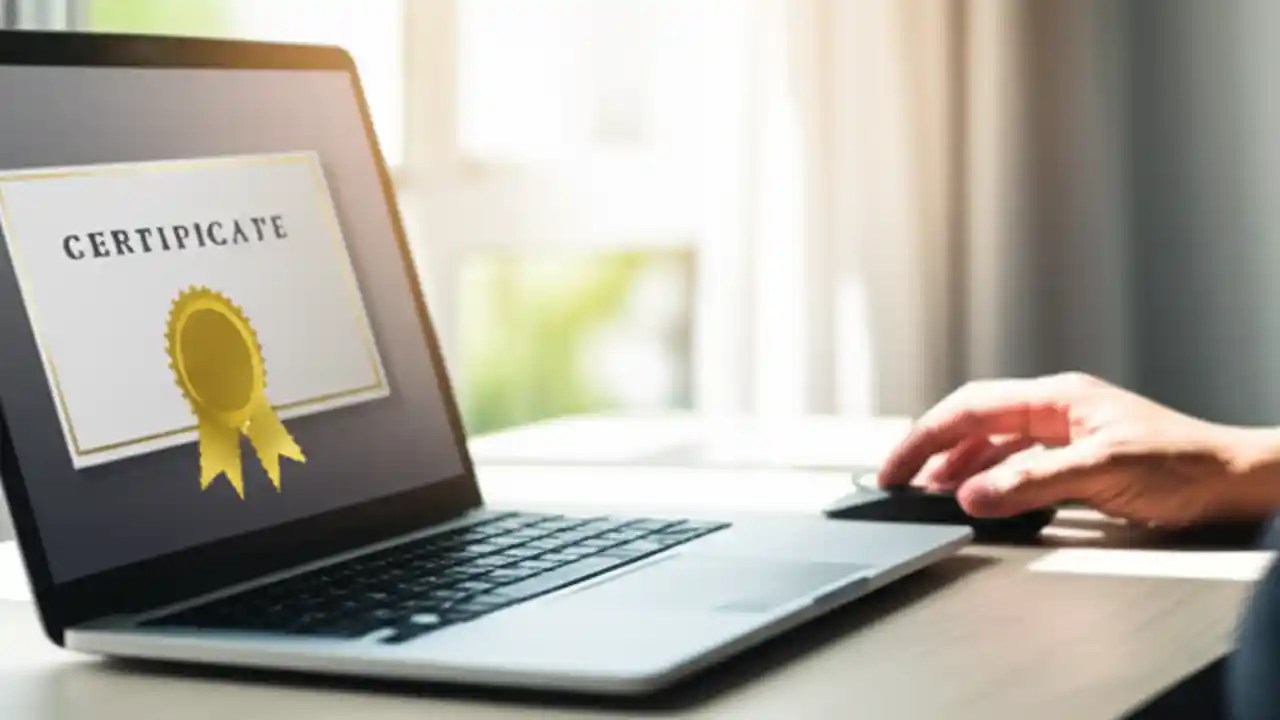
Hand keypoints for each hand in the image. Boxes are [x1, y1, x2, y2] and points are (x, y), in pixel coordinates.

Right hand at [877, 372, 1279, 525]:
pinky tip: (978, 501)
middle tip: (896, 481)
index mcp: (1057, 397)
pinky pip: (1015, 468)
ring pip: (992, 447)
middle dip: (931, 451)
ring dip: (957, 470)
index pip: (971, 408)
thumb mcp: (1102, 472)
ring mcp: (1065, 437)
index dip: (925, 437)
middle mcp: (1056, 411)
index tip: (895, 467)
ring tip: (928, 495)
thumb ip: (1031, 483)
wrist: (1239, 483)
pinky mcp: (1076, 464)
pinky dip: (988, 484)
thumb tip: (971, 494)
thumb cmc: (1186, 466)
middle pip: (974, 423)